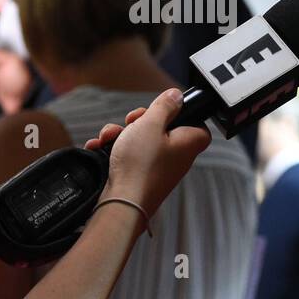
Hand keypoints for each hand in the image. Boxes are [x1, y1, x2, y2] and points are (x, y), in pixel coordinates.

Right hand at [83, 88, 210, 219]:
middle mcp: (176, 156)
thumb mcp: (151, 124)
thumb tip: (177, 95)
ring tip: (110, 137)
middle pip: (163, 128)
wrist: (122, 202)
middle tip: (131, 122)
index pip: (197, 123)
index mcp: (188, 142)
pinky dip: (115, 149)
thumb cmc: (140, 165)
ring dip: (122, 134)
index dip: (182, 113)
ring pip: (141, 140)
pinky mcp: (140, 176)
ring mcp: (158, 168)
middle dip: (139, 121)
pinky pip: (130, 155)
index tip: (164, 110)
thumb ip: (164, 106)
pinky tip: (100, 147)